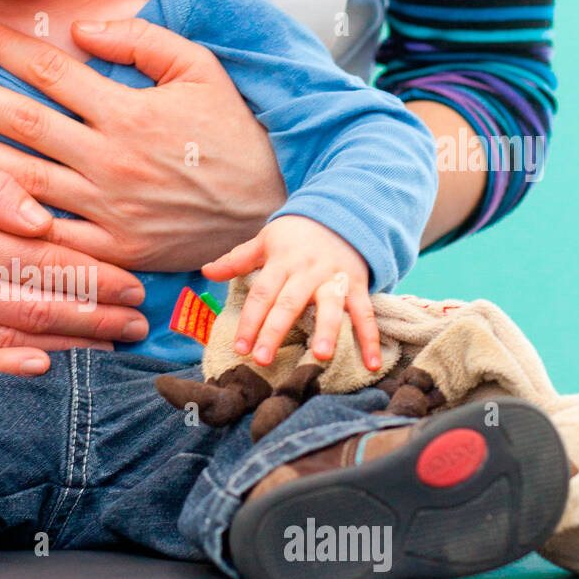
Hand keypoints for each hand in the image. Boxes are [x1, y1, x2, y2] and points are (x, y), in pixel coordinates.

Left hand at [0, 17, 285, 271]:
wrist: (267, 208)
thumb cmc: (233, 134)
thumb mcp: (200, 70)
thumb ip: (141, 41)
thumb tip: (81, 29)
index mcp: (129, 112)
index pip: (51, 71)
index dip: (2, 48)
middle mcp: (110, 160)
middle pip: (24, 123)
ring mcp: (108, 209)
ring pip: (25, 179)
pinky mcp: (113, 249)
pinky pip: (52, 236)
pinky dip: (12, 221)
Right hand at [0, 150, 149, 376]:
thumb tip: (41, 220)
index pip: (47, 264)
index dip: (97, 276)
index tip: (135, 282)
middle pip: (41, 308)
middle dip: (98, 315)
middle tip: (140, 320)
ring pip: (14, 338)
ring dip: (68, 343)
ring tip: (113, 343)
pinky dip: (10, 365)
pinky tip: (44, 366)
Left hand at [202, 215, 381, 371]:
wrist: (342, 214)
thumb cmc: (297, 235)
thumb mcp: (266, 240)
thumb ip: (238, 259)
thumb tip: (206, 271)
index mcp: (282, 262)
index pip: (261, 293)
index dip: (250, 320)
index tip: (241, 347)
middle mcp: (308, 271)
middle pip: (289, 303)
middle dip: (275, 331)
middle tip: (262, 359)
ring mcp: (335, 278)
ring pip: (330, 306)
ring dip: (327, 331)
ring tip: (320, 356)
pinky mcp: (358, 285)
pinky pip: (365, 314)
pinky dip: (371, 338)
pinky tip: (372, 363)